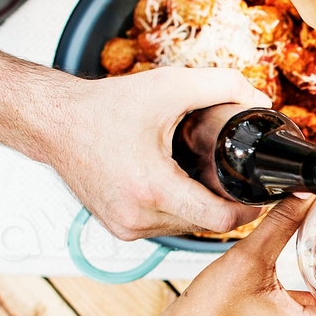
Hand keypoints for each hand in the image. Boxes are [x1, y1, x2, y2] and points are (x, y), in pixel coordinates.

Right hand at [50, 66, 269, 239]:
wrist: (54, 123)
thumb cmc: (104, 107)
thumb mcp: (170, 86)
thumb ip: (222, 86)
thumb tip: (261, 100)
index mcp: (152, 187)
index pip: (219, 220)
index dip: (248, 209)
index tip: (259, 193)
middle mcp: (137, 215)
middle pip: (206, 224)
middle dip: (225, 203)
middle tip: (235, 177)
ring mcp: (126, 226)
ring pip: (186, 227)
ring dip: (200, 208)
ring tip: (204, 178)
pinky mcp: (118, 229)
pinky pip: (164, 226)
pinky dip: (176, 210)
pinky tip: (178, 186)